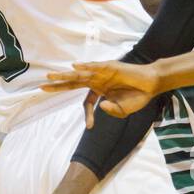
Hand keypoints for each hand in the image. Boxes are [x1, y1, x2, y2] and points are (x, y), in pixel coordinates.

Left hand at [42, 61, 160, 117]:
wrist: (151, 85)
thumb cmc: (138, 97)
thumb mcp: (123, 110)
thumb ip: (113, 110)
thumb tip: (102, 106)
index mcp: (100, 91)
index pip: (86, 102)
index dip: (87, 114)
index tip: (90, 126)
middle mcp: (98, 81)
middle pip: (74, 82)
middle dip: (59, 84)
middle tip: (42, 86)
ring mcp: (103, 73)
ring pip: (80, 74)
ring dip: (65, 75)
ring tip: (51, 76)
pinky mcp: (110, 67)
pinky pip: (94, 67)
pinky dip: (84, 67)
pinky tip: (74, 67)